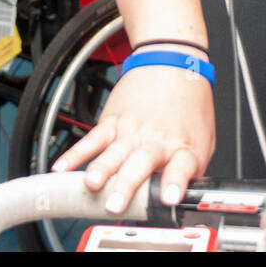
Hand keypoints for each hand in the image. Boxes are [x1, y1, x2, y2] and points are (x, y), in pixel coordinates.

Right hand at [49, 64, 213, 212]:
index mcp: (182, 148)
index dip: (174, 183)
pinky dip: (75, 155)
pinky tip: (62, 168)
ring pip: (112, 154)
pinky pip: (92, 141)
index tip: (168, 197)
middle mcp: (155, 141)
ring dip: (100, 171)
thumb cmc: (188, 103)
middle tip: (116, 204)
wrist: (172, 62)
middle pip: (140, 165)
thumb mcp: (203, 141)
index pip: (181, 169)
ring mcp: (131, 131)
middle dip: (126, 186)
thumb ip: (191, 174)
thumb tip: (184, 202)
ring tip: (91, 185)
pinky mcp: (112, 122)